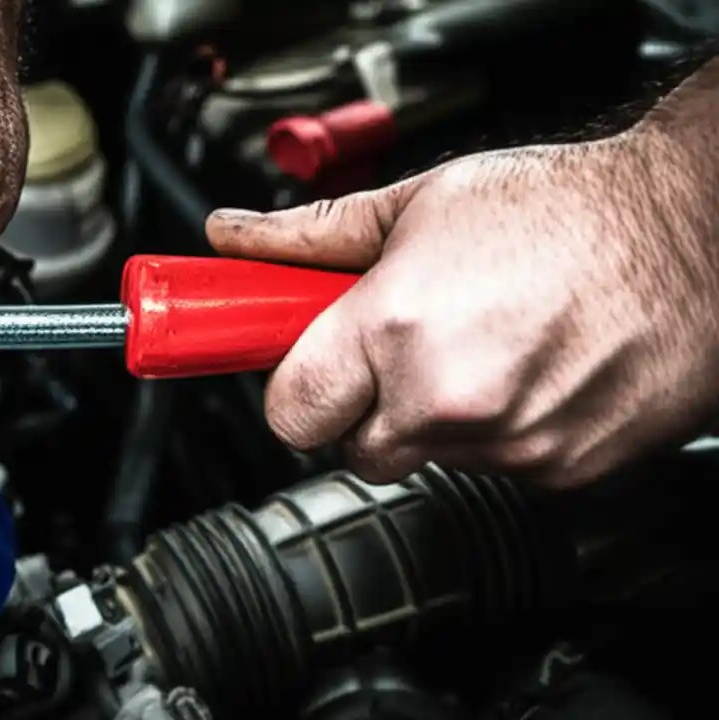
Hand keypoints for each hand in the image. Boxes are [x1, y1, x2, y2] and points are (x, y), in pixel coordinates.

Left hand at [206, 127, 718, 487]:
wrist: (692, 232)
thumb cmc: (565, 209)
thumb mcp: (418, 204)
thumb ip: (309, 236)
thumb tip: (233, 236)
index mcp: (395, 328)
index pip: (289, 414)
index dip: (295, 390)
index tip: (311, 368)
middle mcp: (445, 398)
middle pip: (353, 450)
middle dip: (362, 407)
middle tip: (399, 350)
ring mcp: (508, 443)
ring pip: (425, 460)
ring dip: (433, 419)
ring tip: (480, 345)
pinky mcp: (560, 471)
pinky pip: (493, 467)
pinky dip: (498, 432)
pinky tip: (527, 371)